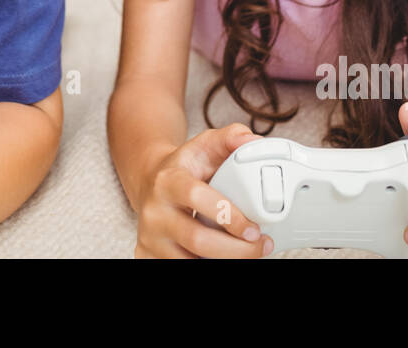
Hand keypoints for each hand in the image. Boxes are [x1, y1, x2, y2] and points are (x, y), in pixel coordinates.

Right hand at [134, 123, 271, 257]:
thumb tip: (252, 140)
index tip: (254, 228)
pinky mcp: (146, 254)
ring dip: (227, 262)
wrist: (150, 181)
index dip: (228, 216)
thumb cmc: (185, 167)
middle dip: (236, 250)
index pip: (196, 198)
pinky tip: (223, 258)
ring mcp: (149, 236)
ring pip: (190, 262)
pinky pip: (178, 270)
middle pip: (197, 240)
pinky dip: (207, 265)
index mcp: (168, 181)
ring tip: (249, 253)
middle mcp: (154, 211)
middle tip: (260, 245)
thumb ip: (230, 138)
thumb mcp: (205, 145)